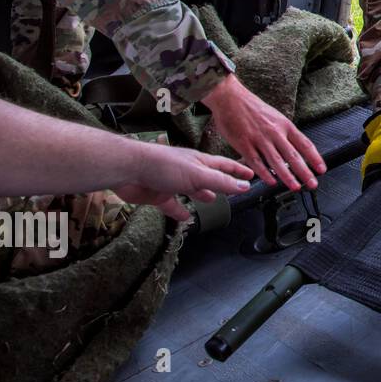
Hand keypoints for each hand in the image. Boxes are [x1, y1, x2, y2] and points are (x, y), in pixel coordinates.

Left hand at [115, 144, 254, 221]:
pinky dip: (180, 212)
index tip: (250, 174)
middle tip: (232, 189)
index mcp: (200, 163)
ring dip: (201, 195)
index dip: (238, 171)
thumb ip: (221, 183)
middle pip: (209, 178)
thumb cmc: (164, 166)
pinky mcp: (159, 194)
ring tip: (210, 201)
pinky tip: (186, 218)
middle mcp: (188, 171)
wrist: (129, 170)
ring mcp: (173, 182)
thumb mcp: (198, 175)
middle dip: (221, 183)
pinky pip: (172, 205)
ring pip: (191, 190)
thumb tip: (245, 187)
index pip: (224, 166)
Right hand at [200, 74, 325, 189]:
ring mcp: (260, 139)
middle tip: (312, 183)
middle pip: (293, 155)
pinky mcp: (245, 144)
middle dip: (305, 172)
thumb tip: (296, 148)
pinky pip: (257, 162)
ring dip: (287, 176)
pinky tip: (271, 182)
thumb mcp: (275, 117)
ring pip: (277, 161)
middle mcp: (275, 132)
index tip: (321, 169)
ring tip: (295, 186)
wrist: (231, 98)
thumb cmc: (253, 108)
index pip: (305, 144)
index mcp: (284, 125)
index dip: (315, 158)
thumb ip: (284, 133)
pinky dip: (264, 174)